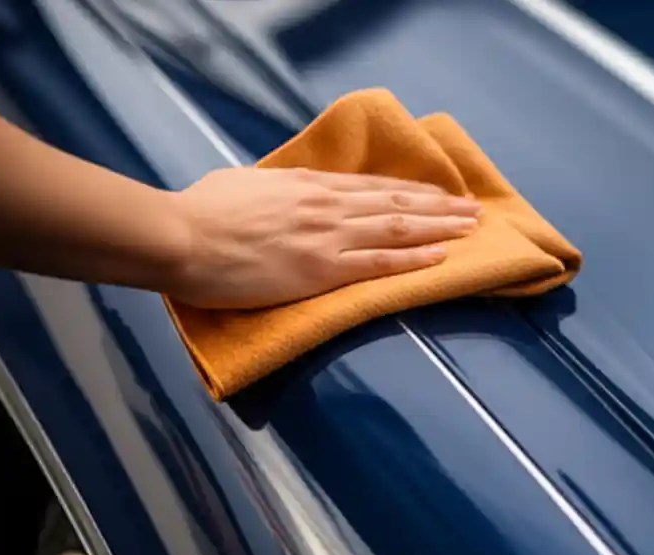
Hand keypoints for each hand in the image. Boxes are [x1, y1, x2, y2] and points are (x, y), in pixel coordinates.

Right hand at [165, 166, 479, 308]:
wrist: (179, 237)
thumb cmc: (201, 211)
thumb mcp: (246, 186)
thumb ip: (276, 189)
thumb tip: (284, 192)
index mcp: (308, 185)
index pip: (372, 186)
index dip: (411, 190)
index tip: (438, 193)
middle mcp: (327, 206)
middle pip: (397, 203)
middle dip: (440, 207)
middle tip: (473, 210)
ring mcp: (328, 236)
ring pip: (398, 229)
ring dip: (439, 229)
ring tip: (470, 229)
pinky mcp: (321, 269)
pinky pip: (380, 264)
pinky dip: (414, 260)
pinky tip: (441, 258)